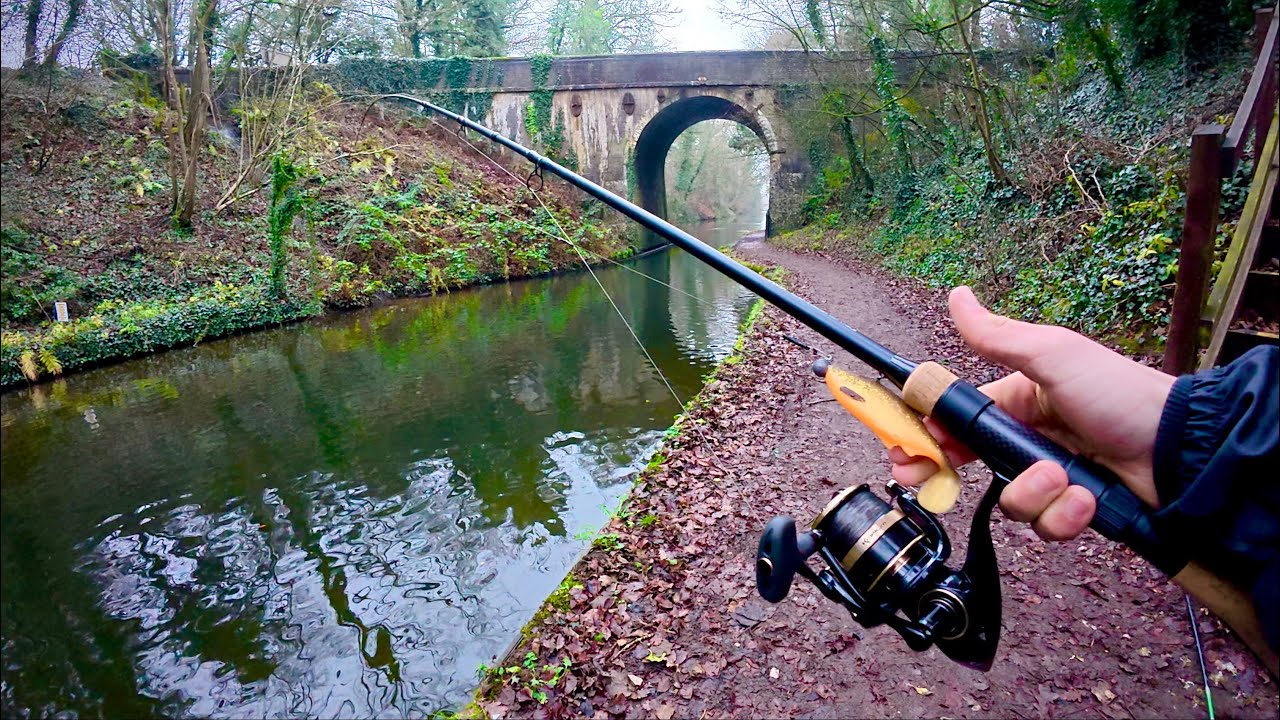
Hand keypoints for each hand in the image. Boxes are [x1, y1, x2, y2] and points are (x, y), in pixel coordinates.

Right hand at [889, 287, 1174, 540]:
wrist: (1179, 448)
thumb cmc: (1118, 393)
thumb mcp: (1051, 356)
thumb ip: (997, 336)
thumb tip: (957, 296)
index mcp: (1016, 402)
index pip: (955, 422)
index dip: (926, 439)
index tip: (906, 454)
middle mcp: (1029, 441)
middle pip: (969, 468)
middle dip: (951, 477)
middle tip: (932, 484)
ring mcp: (1051, 478)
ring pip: (1012, 502)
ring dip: (1033, 493)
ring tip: (1064, 477)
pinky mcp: (1074, 509)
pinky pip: (1048, 524)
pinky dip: (1067, 514)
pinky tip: (1088, 497)